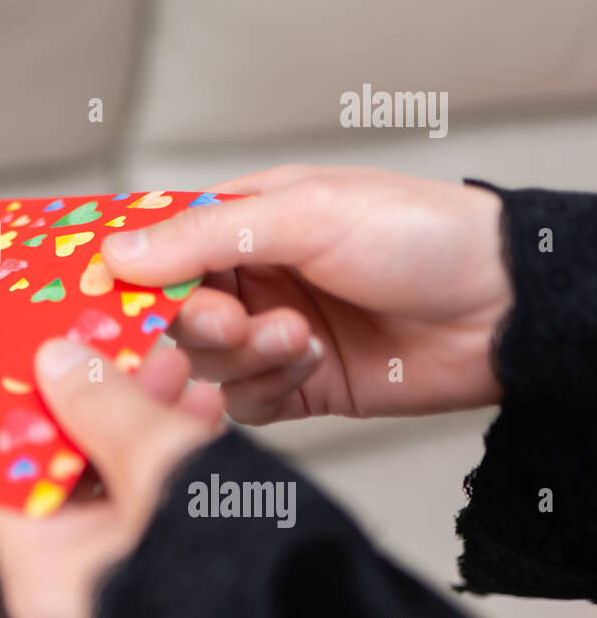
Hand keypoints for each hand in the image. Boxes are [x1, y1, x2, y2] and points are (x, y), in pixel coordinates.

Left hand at [0, 339, 223, 617]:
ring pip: (117, 489)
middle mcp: (75, 592)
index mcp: (46, 573)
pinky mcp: (173, 587)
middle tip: (130, 355)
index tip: (48, 360)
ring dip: (145, 426)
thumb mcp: (165, 468)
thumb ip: (107, 408)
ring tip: (182, 374)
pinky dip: (174, 466)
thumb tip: (60, 363)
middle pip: (64, 476)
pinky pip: (155, 513)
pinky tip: (207, 418)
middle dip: (100, 405)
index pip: (4, 474)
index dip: (26, 409)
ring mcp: (124, 592)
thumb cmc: (238, 579)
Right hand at [101, 165, 510, 423]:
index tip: (112, 299)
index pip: (157, 249)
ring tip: (298, 336)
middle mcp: (248, 280)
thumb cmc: (416, 233)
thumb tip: (116, 251)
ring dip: (245, 355)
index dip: (131, 276)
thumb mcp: (305, 214)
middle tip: (232, 321)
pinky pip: (244, 402)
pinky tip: (312, 361)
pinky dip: (268, 386)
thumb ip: (205, 235)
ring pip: (205, 363)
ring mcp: (269, 335)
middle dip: (195, 324)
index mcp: (241, 222)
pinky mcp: (297, 387)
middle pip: (172, 315)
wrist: (505, 308)